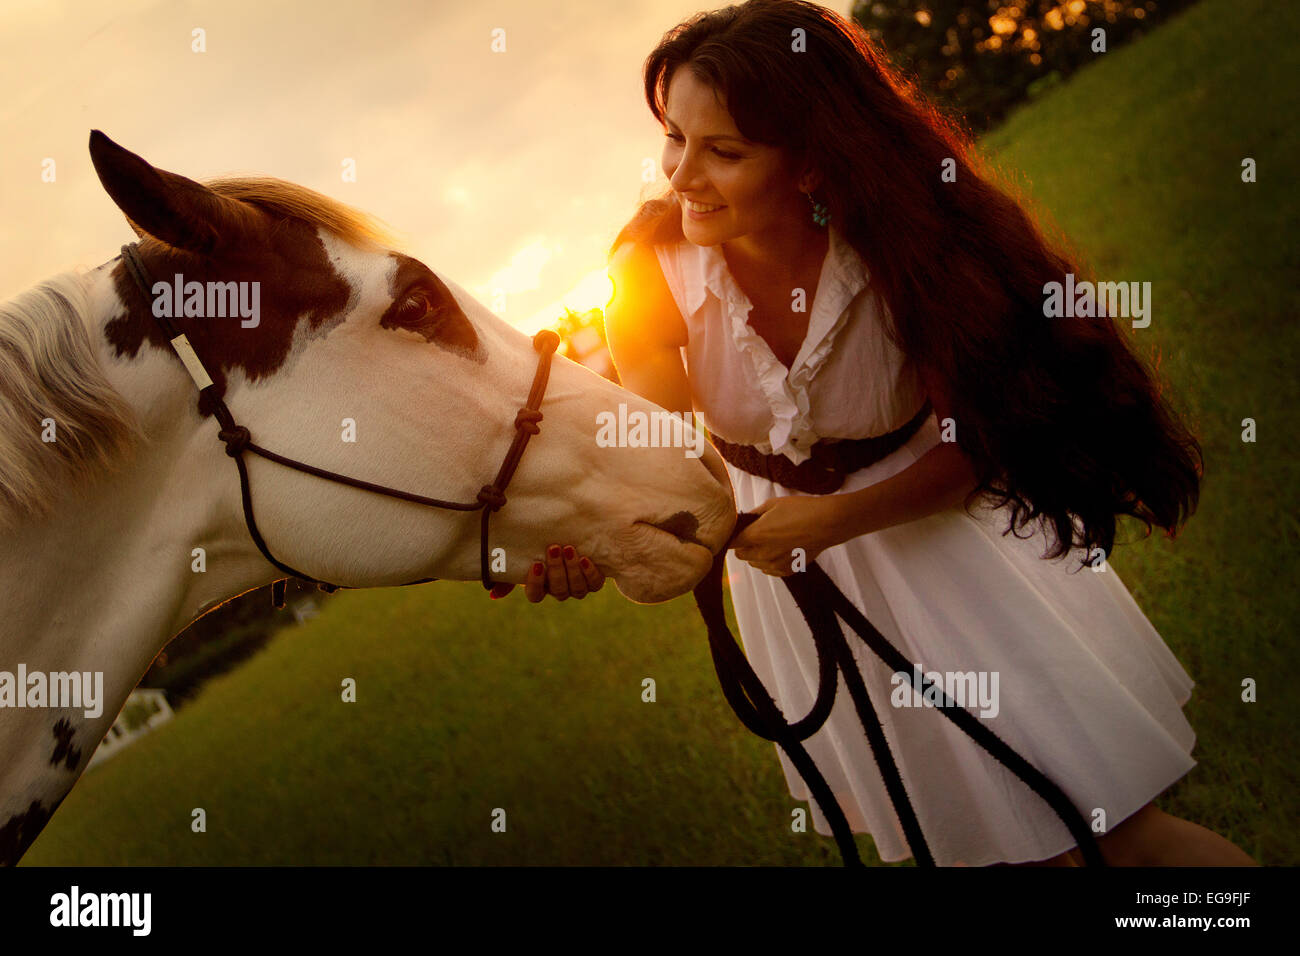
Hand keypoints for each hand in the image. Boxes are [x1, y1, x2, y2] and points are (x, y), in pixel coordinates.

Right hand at [488, 544, 604, 601]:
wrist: (568, 539)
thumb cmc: (540, 548)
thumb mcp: (522, 557)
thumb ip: (507, 574)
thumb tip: (494, 595)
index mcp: (540, 588)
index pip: (535, 595)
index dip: (536, 583)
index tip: (536, 564)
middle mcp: (559, 591)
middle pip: (558, 590)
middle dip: (556, 570)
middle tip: (554, 548)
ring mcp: (577, 587)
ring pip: (577, 589)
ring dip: (573, 570)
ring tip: (569, 549)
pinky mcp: (593, 581)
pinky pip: (595, 584)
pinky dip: (590, 573)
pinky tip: (586, 559)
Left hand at [730, 495, 845, 575]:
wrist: (827, 523)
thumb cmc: (801, 510)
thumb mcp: (773, 504)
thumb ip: (754, 514)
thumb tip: (745, 519)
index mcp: (756, 535)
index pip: (731, 543)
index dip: (732, 537)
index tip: (738, 531)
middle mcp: (763, 554)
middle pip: (741, 555)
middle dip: (744, 545)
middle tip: (756, 534)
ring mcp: (776, 564)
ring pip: (755, 564)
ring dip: (757, 555)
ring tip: (772, 541)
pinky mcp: (788, 570)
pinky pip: (770, 570)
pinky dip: (771, 562)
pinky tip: (781, 550)